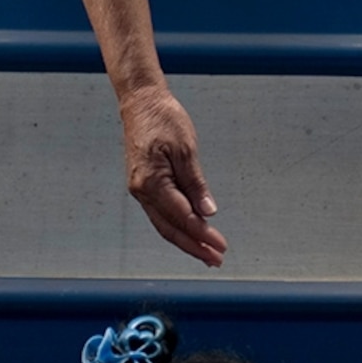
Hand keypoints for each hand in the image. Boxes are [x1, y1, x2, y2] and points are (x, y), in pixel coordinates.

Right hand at [121, 87, 226, 265]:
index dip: (203, 234)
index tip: (220, 246)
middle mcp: (142, 190)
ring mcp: (141, 190)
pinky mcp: (144, 186)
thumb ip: (196, 184)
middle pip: (170, 228)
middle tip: (216, 259)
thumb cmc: (162, 119)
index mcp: (151, 182)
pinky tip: (191, 232)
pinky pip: (161, 213)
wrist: (141, 103)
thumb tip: (207, 212)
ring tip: (207, 252)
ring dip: (186, 240)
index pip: (182, 217)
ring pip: (164, 224)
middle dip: (194, 246)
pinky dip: (177, 226)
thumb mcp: (186, 149)